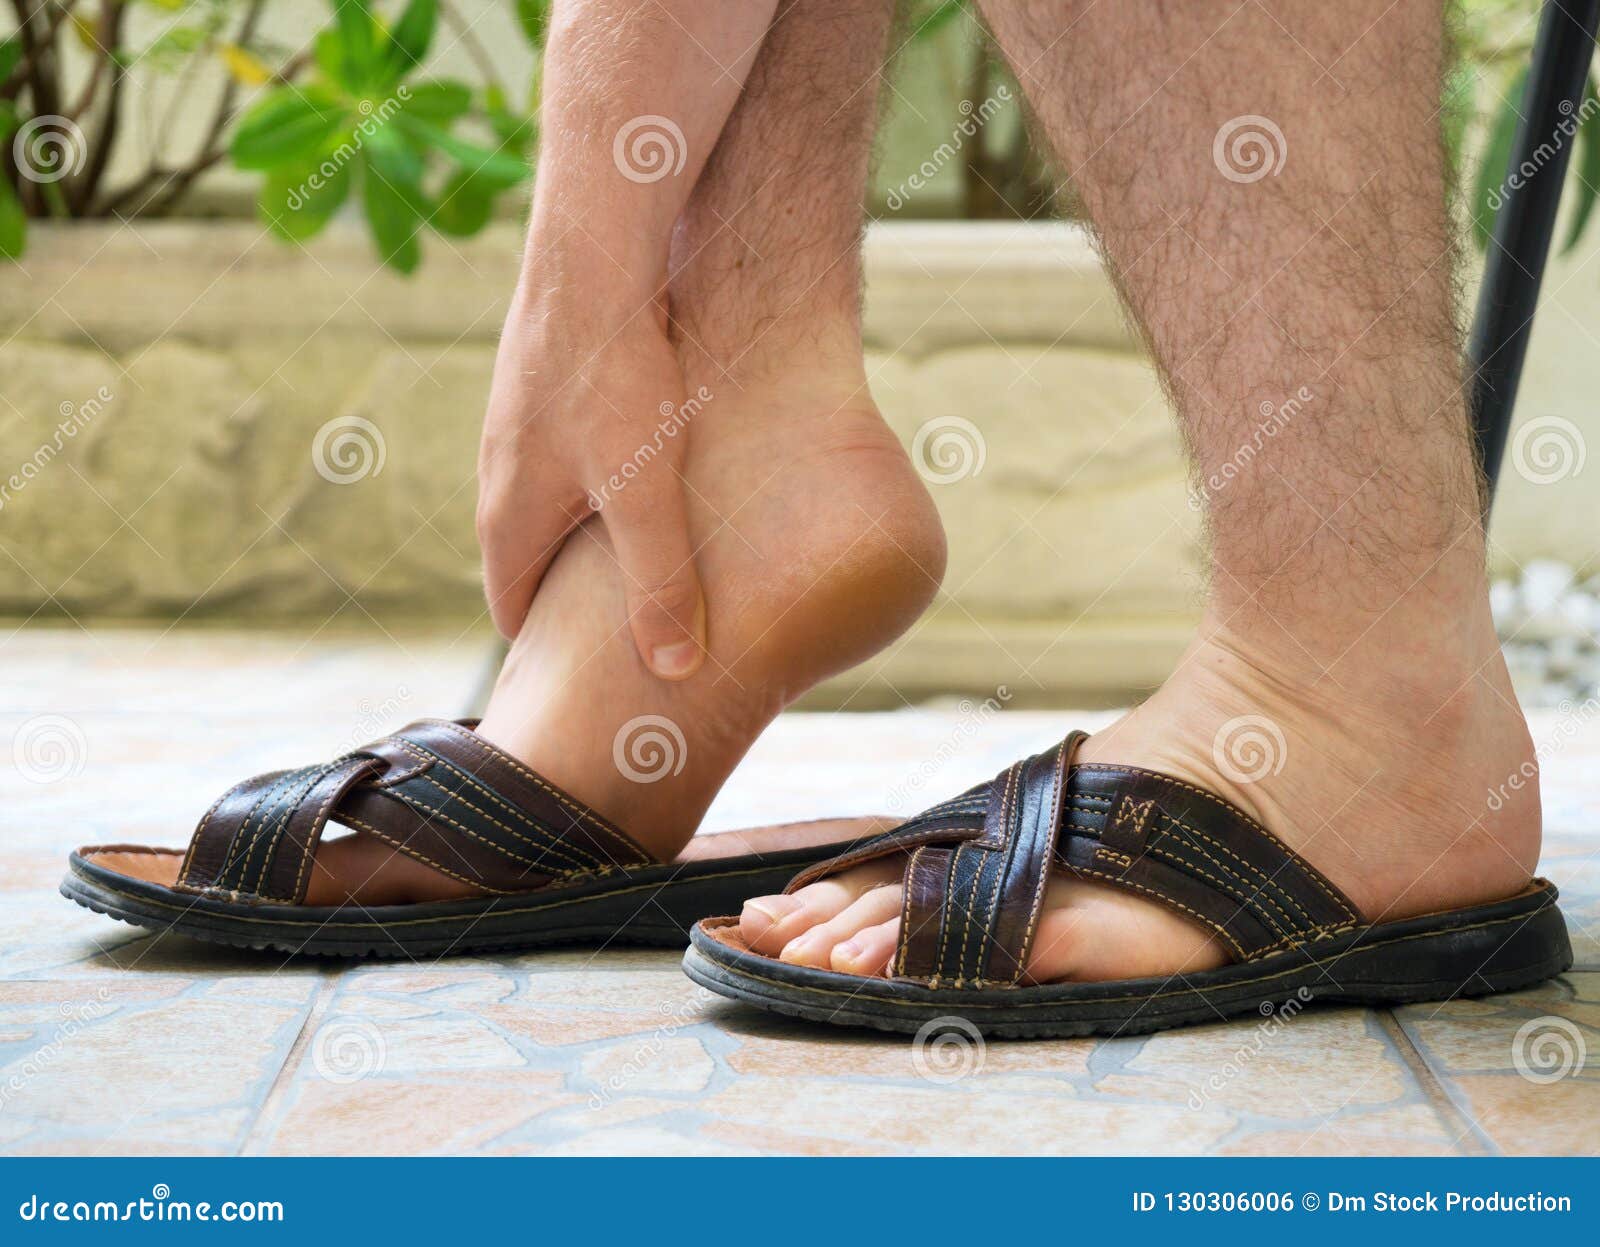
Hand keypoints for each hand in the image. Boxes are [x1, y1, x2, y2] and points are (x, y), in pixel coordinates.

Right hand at [477, 296, 705, 678]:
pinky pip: (579, 462)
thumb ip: (659, 582)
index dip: (551, 661)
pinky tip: (663, 481)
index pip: (515, 617)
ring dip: (600, 542)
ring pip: (562, 510)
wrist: (593, 251)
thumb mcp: (643, 493)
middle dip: (580, 607)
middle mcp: (505, 479)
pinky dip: (612, 488)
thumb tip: (672, 670)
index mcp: (511, 521)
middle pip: (538, 567)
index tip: (590, 690)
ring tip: (658, 569)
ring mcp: (527, 431)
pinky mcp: (556, 391)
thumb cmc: (612, 374)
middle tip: (636, 640)